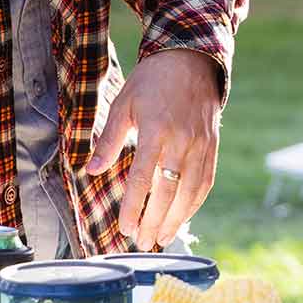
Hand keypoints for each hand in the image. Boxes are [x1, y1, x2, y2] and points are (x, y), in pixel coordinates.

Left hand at [85, 49, 222, 250]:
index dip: (133, 207)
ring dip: (176, 219)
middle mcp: (182, 141)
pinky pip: (206, 181)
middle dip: (154, 221)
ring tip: (162, 238)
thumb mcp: (124, 105)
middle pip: (168, 192)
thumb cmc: (152, 81)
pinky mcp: (212, 146)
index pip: (143, 179)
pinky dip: (195, 203)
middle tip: (142, 243)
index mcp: (156, 131)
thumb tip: (90, 171)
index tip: (125, 228)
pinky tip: (184, 217)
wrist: (191, 59)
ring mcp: (201, 145)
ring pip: (190, 192)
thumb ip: (109, 141)